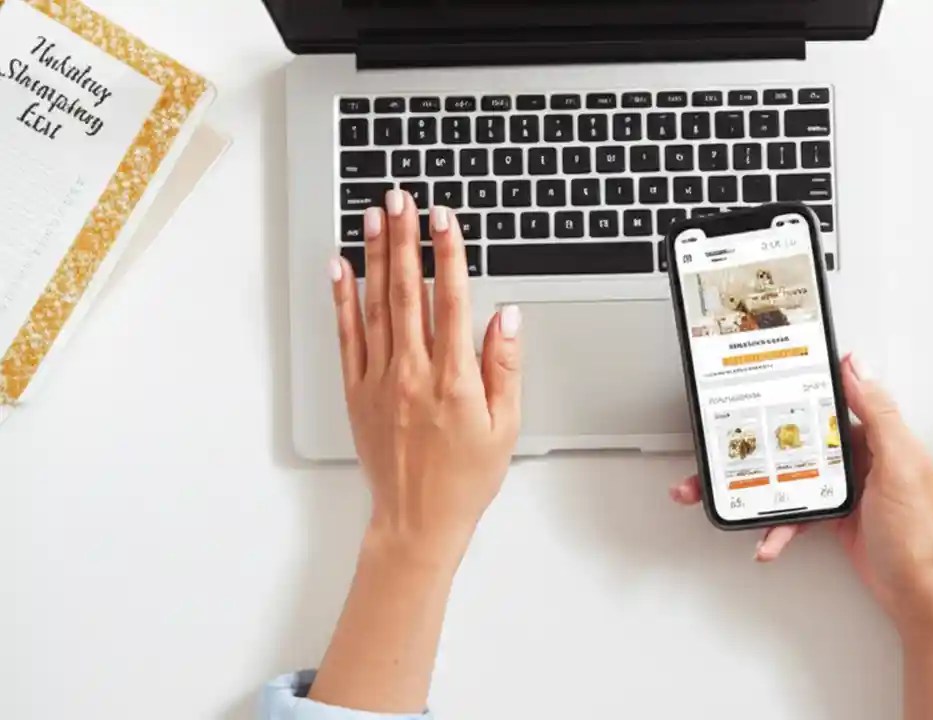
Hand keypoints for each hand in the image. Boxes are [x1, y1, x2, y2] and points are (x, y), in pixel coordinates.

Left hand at [310, 192, 521, 712]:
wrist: (417, 521)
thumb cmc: (466, 478)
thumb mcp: (507, 425)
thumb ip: (505, 366)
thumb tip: (505, 316)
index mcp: (454, 380)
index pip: (451, 301)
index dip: (449, 254)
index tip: (445, 220)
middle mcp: (413, 374)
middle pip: (407, 291)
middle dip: (405, 239)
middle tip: (402, 199)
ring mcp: (380, 381)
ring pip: (375, 306)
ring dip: (375, 257)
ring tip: (374, 217)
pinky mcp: (357, 392)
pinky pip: (348, 337)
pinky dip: (343, 300)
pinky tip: (343, 268)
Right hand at [670, 355, 932, 634]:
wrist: (922, 598)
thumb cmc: (921, 537)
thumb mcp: (900, 466)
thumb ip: (878, 414)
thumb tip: (856, 367)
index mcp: (880, 438)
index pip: (833, 404)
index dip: (799, 394)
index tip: (764, 386)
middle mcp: (863, 460)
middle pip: (802, 442)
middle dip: (764, 448)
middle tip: (728, 450)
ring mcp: (848, 490)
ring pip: (793, 479)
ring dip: (762, 492)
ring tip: (730, 498)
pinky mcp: (836, 518)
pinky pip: (798, 514)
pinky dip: (780, 527)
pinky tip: (769, 539)